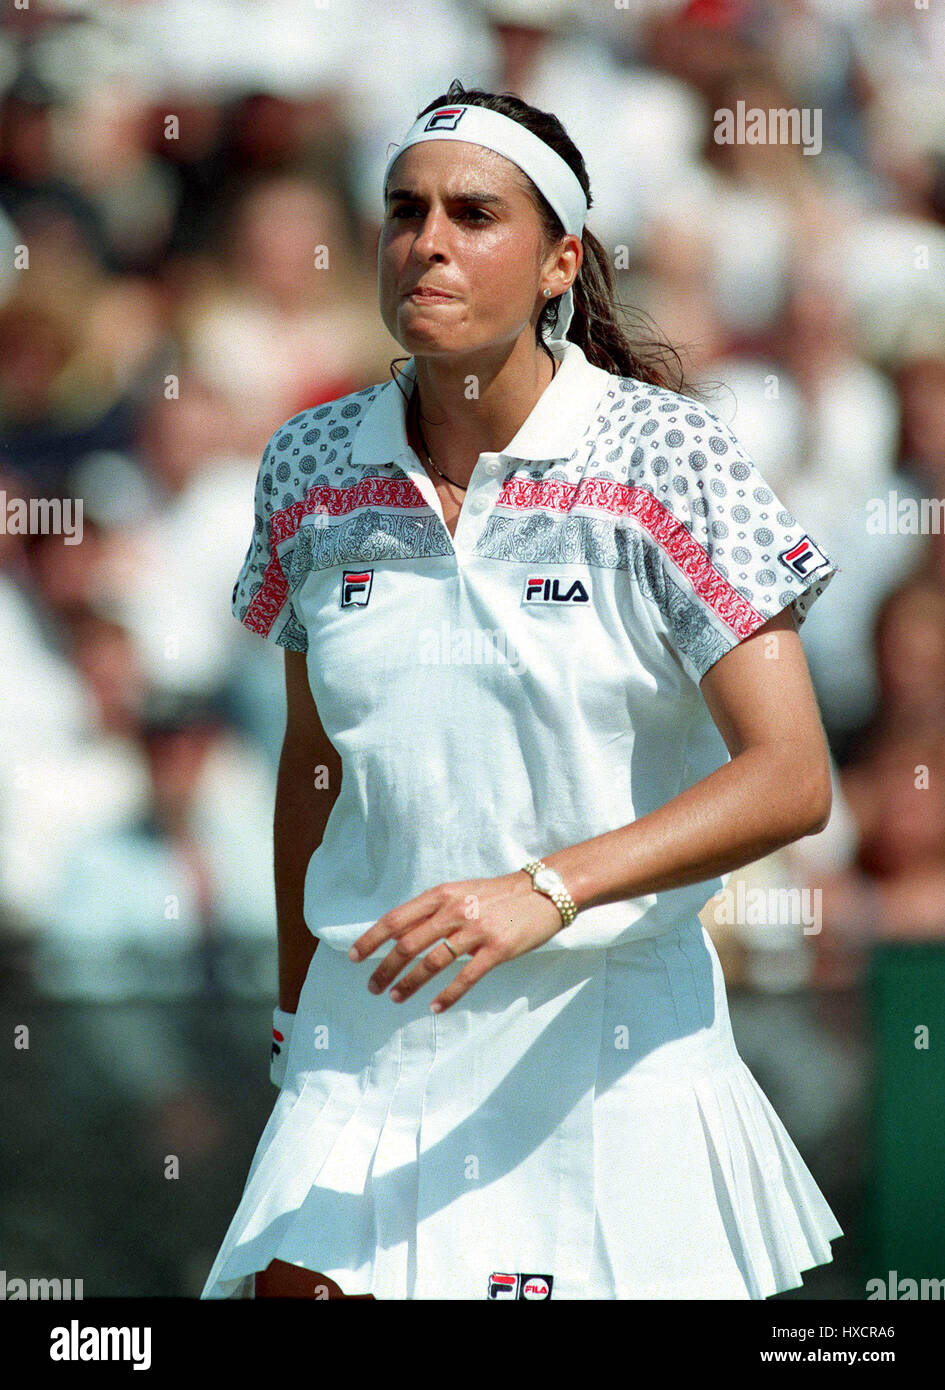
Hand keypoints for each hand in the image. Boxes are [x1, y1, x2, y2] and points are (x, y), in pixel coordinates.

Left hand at [347, 871, 568, 1012]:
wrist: (543, 891)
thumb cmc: (498, 895)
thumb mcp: (461, 893)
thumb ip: (434, 911)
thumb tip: (400, 933)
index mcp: (442, 895)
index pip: (397, 919)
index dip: (372, 939)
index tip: (355, 957)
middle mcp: (455, 910)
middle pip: (408, 944)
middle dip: (385, 968)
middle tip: (372, 987)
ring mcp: (476, 930)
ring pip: (432, 962)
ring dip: (410, 984)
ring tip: (395, 998)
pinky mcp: (497, 949)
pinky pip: (466, 977)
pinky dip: (447, 995)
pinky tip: (435, 1008)